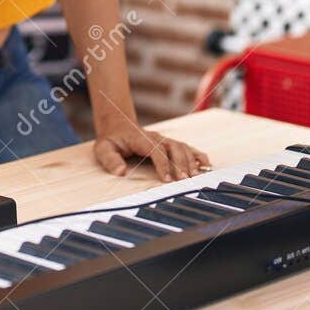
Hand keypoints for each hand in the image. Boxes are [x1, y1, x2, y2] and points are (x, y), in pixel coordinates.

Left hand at [92, 123, 211, 181]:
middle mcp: (156, 138)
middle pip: (173, 148)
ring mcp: (165, 140)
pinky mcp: (171, 144)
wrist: (118, 127)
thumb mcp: (103, 149)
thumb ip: (110, 160)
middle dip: (180, 164)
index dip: (163, 164)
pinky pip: (188, 148)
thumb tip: (121, 172)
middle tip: (185, 181)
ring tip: (196, 176)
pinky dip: (198, 156)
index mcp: (141, 138)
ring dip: (191, 161)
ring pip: (182, 147)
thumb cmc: (112, 141)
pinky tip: (207, 166)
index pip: (155, 149)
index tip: (168, 179)